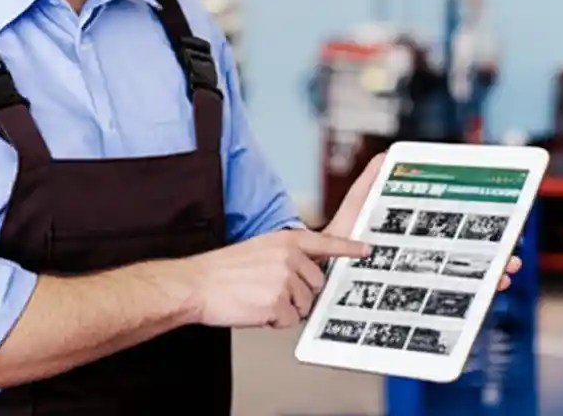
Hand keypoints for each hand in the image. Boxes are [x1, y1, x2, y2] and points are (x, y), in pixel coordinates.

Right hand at [181, 230, 369, 328]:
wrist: (196, 285)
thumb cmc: (223, 271)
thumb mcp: (259, 249)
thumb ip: (286, 256)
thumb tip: (305, 274)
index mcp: (284, 240)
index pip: (324, 242)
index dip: (348, 247)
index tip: (366, 250)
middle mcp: (289, 257)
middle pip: (316, 284)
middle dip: (299, 293)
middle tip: (270, 291)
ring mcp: (284, 280)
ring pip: (305, 306)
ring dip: (285, 309)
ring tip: (258, 298)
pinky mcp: (277, 303)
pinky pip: (290, 321)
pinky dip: (275, 321)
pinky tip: (255, 309)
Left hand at [324, 152, 523, 292]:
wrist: (322, 270)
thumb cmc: (339, 237)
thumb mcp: (356, 206)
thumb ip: (370, 181)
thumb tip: (387, 154)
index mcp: (418, 237)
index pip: (457, 233)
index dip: (483, 232)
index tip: (505, 226)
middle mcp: (422, 259)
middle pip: (468, 258)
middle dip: (496, 258)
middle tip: (513, 257)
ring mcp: (418, 281)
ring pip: (464, 282)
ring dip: (490, 279)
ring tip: (506, 274)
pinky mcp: (410, 300)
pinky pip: (444, 304)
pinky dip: (468, 301)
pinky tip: (482, 298)